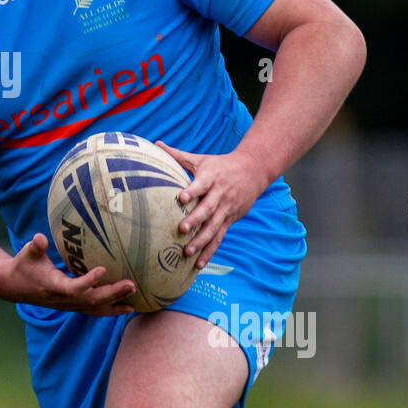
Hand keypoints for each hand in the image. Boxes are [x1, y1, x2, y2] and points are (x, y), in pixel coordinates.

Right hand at [8, 233, 137, 315]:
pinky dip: (112, 310)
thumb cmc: (24, 266)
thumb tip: (39, 238)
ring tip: (135, 300)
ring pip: (96, 309)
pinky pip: (95, 311)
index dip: (88, 281)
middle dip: (112, 294)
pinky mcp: (74, 306)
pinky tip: (128, 307)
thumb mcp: (27, 254)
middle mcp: (64, 299)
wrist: (15, 287)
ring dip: (116, 305)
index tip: (103, 269)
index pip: (73, 287)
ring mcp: (70, 305)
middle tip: (132, 284)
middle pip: (92, 300)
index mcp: (54, 286)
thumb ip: (35, 246)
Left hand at [154, 142, 268, 268]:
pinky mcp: (229, 221)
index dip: (192, 191)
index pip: (201, 185)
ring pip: (213, 227)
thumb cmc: (220, 165)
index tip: (181, 198)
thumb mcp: (200, 159)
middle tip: (181, 229)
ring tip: (188, 252)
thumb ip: (177, 155)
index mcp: (211, 178)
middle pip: (207, 209)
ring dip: (201, 241)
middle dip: (195, 220)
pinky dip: (210, 251)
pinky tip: (199, 264)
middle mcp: (219, 195)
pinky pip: (219, 238)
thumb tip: (155, 144)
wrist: (252, 171)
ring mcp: (225, 210)